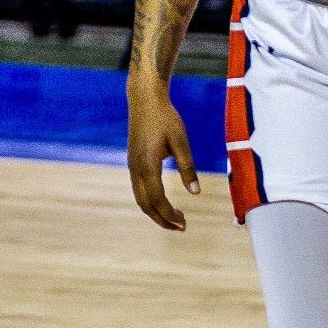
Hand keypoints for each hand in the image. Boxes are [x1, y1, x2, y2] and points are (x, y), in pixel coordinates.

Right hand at [127, 78, 199, 229]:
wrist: (144, 99)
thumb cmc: (165, 118)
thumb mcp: (181, 141)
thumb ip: (188, 167)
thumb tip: (196, 192)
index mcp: (147, 166)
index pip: (158, 200)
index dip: (170, 215)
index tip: (184, 223)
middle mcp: (136, 169)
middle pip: (146, 205)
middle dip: (162, 220)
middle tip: (182, 227)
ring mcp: (132, 166)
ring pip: (140, 199)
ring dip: (156, 212)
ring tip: (174, 218)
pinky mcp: (133, 162)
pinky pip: (139, 190)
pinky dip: (150, 201)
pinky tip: (163, 202)